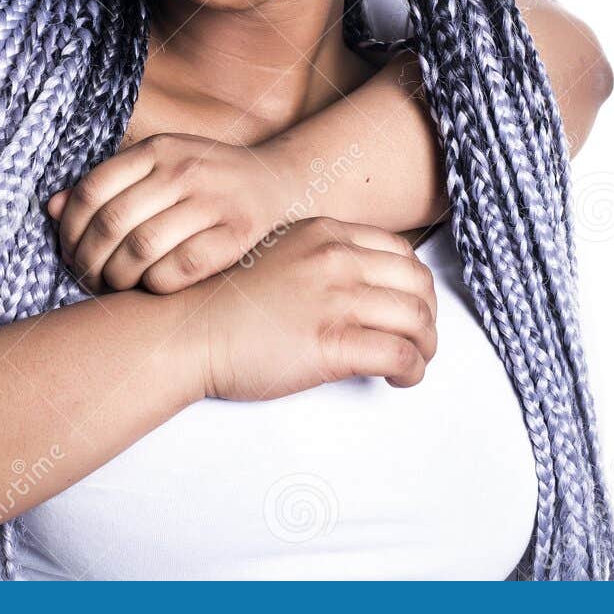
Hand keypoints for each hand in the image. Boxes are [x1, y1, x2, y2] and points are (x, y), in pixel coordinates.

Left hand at [46, 133, 296, 294]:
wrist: (275, 182)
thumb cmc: (203, 179)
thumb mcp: (156, 165)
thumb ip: (107, 183)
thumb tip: (53, 207)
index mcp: (157, 149)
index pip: (92, 189)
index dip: (70, 228)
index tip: (68, 251)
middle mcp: (183, 170)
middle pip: (112, 223)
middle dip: (88, 260)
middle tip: (85, 277)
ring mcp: (211, 202)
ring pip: (141, 248)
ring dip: (116, 277)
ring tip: (113, 285)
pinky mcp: (235, 236)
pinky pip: (179, 269)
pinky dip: (154, 284)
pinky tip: (148, 286)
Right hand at [174, 216, 437, 398]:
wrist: (185, 331)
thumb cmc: (221, 303)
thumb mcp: (276, 257)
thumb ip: (317, 262)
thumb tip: (356, 290)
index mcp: (324, 234)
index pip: (400, 252)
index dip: (413, 285)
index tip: (408, 307)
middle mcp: (336, 259)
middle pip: (417, 283)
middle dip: (428, 316)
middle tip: (419, 339)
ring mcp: (335, 299)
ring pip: (416, 320)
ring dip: (426, 347)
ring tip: (413, 363)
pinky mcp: (331, 342)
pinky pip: (399, 354)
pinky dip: (412, 370)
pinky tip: (400, 379)